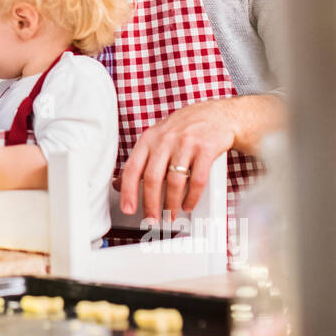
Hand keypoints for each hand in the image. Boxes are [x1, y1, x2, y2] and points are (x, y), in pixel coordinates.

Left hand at [119, 98, 235, 221]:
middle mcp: (165, 140)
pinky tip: (187, 204)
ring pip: (175, 181)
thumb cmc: (183, 129)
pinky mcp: (206, 149)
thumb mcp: (157, 139)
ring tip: (170, 215)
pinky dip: (192, 197)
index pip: (133, 168)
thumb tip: (119, 184)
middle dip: (150, 204)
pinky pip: (197, 179)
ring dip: (171, 204)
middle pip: (153, 178)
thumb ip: (140, 160)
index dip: (128, 191)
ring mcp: (186, 144)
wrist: (215, 115)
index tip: (128, 208)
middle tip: (151, 219)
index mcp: (149, 139)